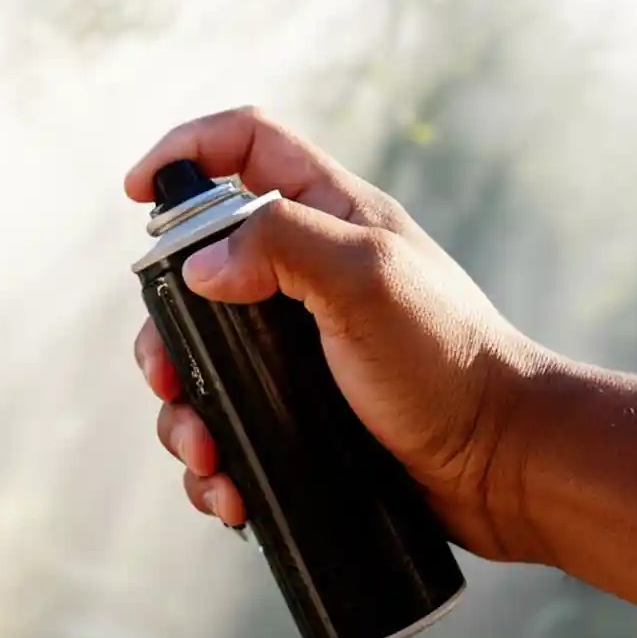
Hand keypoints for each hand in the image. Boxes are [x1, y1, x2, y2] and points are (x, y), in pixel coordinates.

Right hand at [129, 106, 552, 561]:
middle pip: (193, 275)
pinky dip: (213, 463)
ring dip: (183, 414)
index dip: (185, 151)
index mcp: (326, 218)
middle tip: (165, 373)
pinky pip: (226, 427)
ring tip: (208, 454)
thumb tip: (199, 264)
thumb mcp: (368, 278)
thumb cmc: (448, 360)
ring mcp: (294, 348)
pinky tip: (231, 492)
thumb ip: (281, 243)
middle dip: (163, 331)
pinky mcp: (294, 411)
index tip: (136, 192)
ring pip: (198, 364)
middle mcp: (302, 276)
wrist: (500, 464)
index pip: (245, 146)